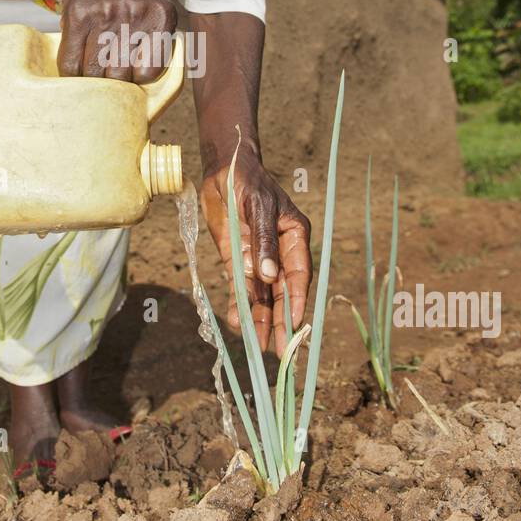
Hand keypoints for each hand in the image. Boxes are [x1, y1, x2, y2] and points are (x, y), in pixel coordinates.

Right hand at [55, 0, 177, 81]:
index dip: (136, 79)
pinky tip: (77, 62)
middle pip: (119, 76)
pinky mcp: (78, 17)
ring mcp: (104, 14)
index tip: (130, 74)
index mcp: (160, 16)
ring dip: (90, 77)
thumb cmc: (128, 0)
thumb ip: (161, 47)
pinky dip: (71, 71)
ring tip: (93, 66)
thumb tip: (152, 90)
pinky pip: (71, 63)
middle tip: (108, 71)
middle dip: (112, 81)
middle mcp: (134, 14)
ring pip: (93, 73)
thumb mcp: (155, 14)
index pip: (148, 73)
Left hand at [200, 146, 312, 357]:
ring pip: (262, 296)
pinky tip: (238, 323)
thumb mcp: (258, 207)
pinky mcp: (237, 261)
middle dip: (280, 320)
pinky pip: (240, 288)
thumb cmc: (247, 182)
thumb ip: (264, 242)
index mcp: (294, 237)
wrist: (222, 170)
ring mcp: (258, 259)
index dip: (296, 300)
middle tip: (281, 350)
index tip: (295, 323)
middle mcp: (278, 253)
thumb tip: (270, 276)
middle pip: (281, 292)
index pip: (298, 274)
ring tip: (258, 347)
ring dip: (260, 320)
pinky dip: (239, 305)